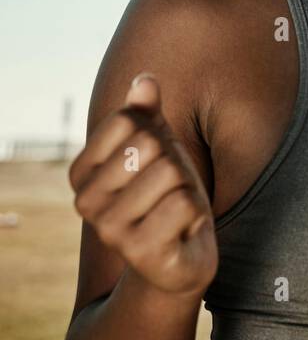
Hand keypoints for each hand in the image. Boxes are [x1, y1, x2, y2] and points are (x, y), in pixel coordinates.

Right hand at [69, 73, 217, 296]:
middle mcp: (86, 203)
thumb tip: (145, 80)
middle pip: (151, 145)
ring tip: (176, 212)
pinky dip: (195, 213)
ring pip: (170, 173)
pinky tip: (184, 231)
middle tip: (170, 192)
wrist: (178, 259)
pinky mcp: (140, 253)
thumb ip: (147, 116)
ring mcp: (110, 231)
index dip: (157, 136)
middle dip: (175, 164)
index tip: (154, 165)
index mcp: (80, 173)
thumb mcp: (158, 149)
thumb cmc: (165, 195)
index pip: (129, 120)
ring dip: (187, 189)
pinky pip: (184, 204)